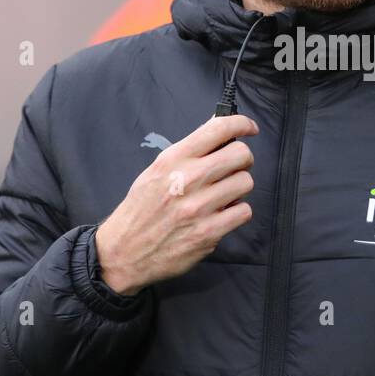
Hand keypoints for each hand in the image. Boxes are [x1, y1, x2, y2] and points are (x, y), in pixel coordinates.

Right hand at [94, 115, 258, 295]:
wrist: (125, 251)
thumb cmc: (141, 210)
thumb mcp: (156, 171)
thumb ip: (188, 152)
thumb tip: (219, 132)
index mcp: (173, 159)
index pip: (218, 129)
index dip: (241, 124)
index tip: (249, 128)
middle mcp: (188, 179)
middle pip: (241, 154)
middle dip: (243, 159)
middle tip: (235, 167)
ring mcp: (199, 207)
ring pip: (246, 182)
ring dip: (239, 188)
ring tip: (223, 194)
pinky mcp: (209, 232)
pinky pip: (243, 212)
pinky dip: (237, 212)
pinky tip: (222, 214)